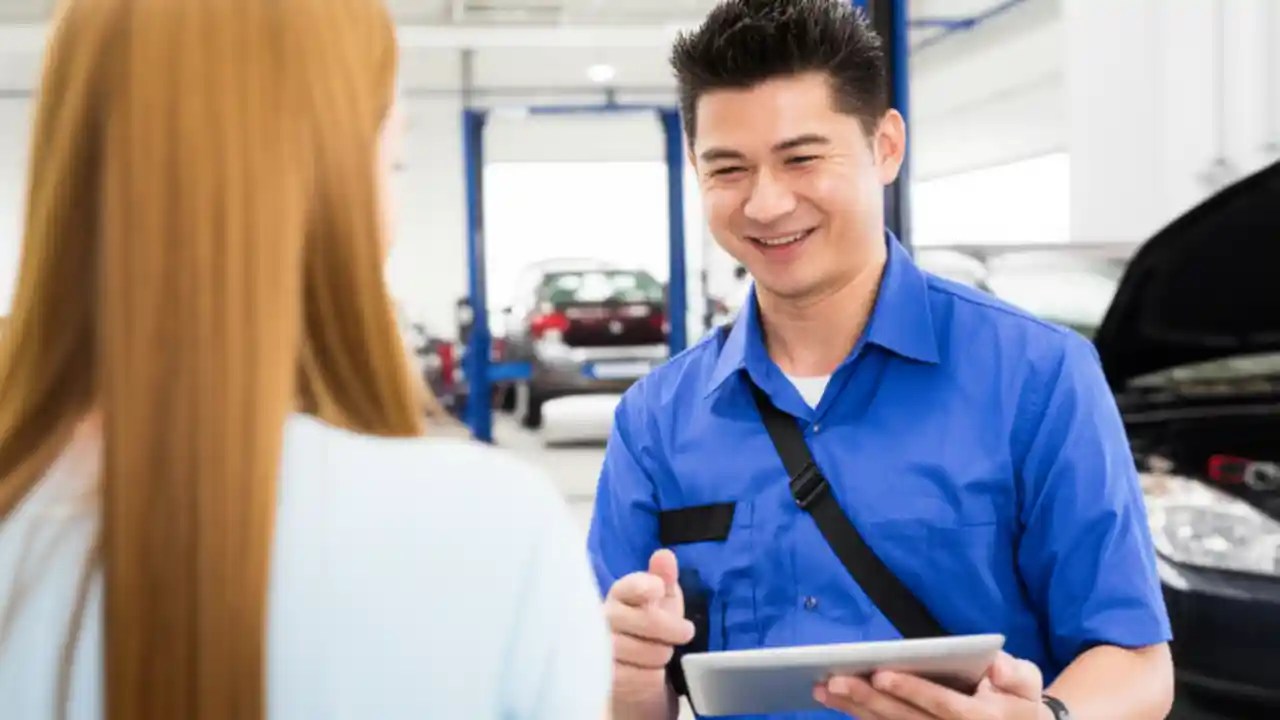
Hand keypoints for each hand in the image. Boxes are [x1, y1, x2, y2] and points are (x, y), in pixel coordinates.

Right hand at [605, 549, 695, 707]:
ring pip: (647, 651)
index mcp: (620, 594)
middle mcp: (603, 616)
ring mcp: (598, 647)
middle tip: (683, 633)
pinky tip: (646, 670)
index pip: (630, 586)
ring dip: (661, 655)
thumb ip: (664, 577)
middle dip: (671, 630)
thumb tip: (665, 555)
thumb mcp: (663, 601)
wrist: (633, 670)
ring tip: (658, 654)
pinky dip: (651, 676)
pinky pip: (640, 677)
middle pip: (648, 620)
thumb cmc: (649, 629)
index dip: (645, 587)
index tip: (658, 590)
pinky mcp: (602, 676)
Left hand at [814, 651, 1048, 719]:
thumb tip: (995, 667)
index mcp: (985, 719)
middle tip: (833, 679)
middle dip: (868, 701)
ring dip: (854, 711)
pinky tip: (836, 704)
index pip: (945, 706)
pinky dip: (861, 719)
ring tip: (822, 689)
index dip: (913, 690)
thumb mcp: (1028, 683)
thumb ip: (1016, 674)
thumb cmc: (1020, 701)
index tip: (882, 674)